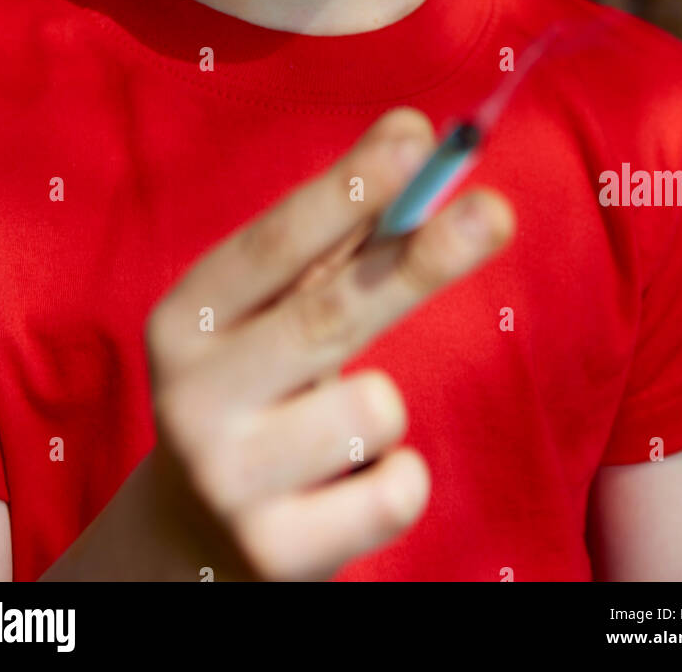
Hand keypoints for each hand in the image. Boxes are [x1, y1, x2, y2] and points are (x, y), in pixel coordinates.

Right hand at [143, 107, 514, 580]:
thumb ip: (342, 231)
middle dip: (422, 259)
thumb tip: (413, 130)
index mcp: (187, 318)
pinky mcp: (275, 552)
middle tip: (494, 210)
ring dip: (387, 404)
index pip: (276, 243)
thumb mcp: (275, 312)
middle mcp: (191, 396)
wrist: (196, 537)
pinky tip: (352, 483)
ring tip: (345, 422)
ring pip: (375, 409)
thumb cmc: (259, 388)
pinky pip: (396, 490)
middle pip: (329, 315)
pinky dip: (401, 476)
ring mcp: (228, 478)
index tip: (415, 138)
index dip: (349, 189)